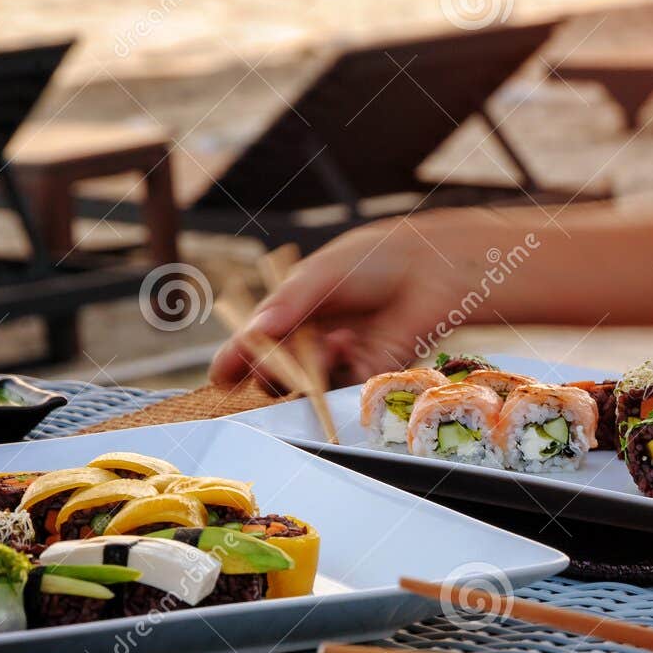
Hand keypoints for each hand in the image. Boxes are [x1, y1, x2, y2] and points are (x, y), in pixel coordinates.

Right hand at [208, 211, 488, 388]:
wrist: (430, 270)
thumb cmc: (373, 260)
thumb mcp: (322, 274)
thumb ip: (289, 302)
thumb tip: (257, 329)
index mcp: (292, 314)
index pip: (255, 343)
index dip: (236, 361)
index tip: (222, 379)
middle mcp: (312, 342)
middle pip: (277, 372)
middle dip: (270, 375)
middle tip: (269, 371)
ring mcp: (340, 362)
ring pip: (309, 387)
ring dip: (307, 376)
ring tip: (325, 345)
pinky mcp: (369, 377)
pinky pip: (346, 391)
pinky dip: (342, 377)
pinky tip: (349, 348)